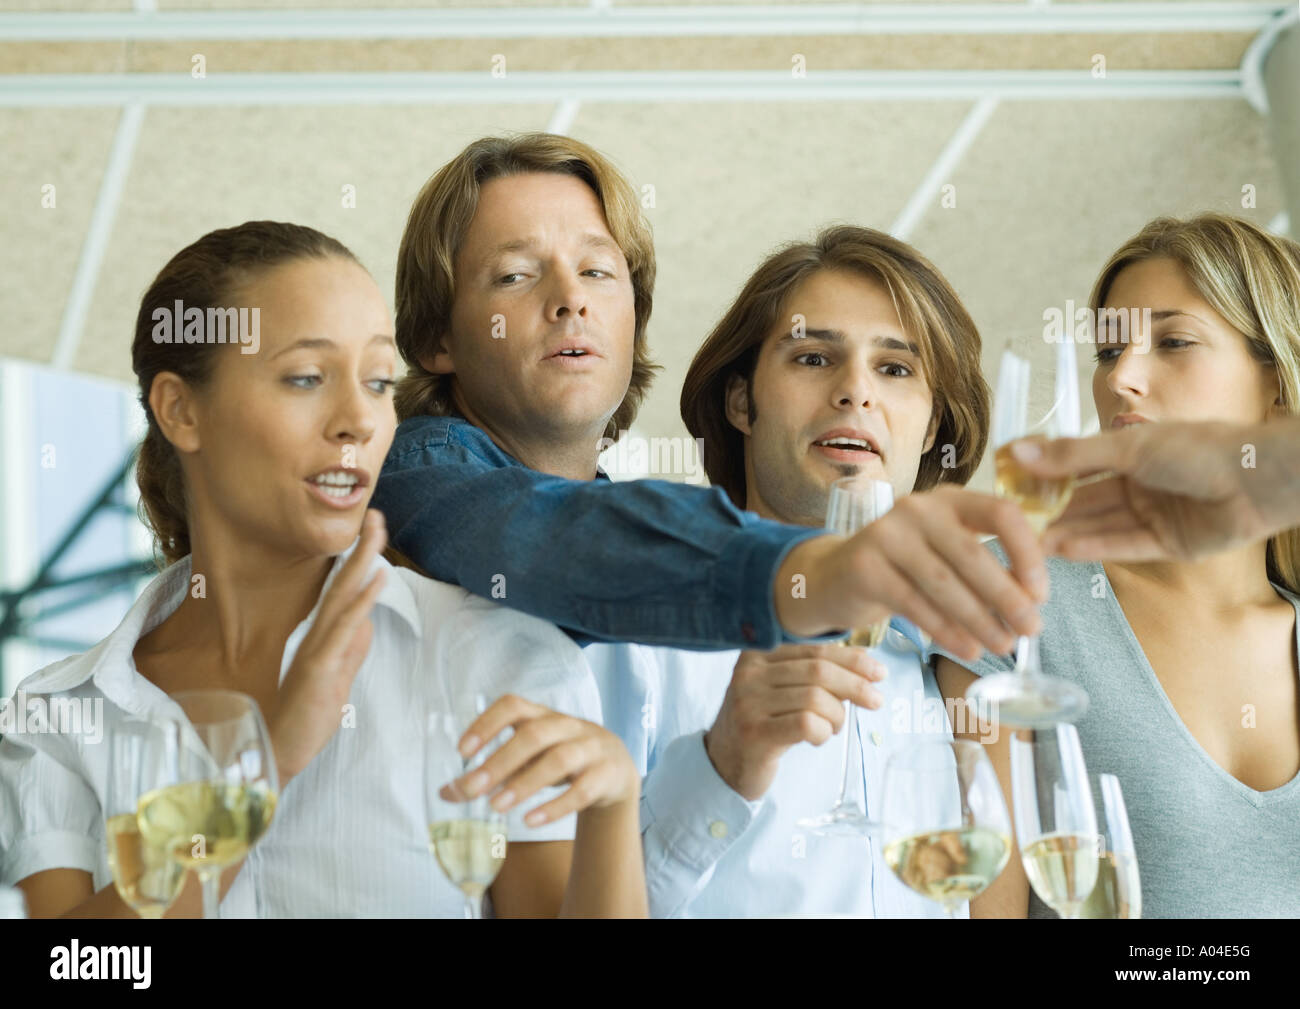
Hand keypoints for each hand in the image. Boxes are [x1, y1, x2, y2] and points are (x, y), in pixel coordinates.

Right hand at [269, 509, 386, 782]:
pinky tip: (376, 578)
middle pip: (341, 584)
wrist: (280, 755)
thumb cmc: (305, 719)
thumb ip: (351, 652)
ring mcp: (317, 651)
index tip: (371, 531)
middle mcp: (317, 638)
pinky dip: (361, 602)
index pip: (342, 593)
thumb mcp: (337, 680)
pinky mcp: (319, 669)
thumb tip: (366, 622)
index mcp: (321, 639)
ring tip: (377, 531)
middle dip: (360, 548)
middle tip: (375, 514)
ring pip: (341, 597)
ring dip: (361, 562)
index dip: (357, 562)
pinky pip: (342, 629)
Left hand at [441, 695, 638, 826]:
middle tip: (472, 789)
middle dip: (500, 761)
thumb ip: (491, 775)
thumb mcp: (526, 761)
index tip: (462, 750)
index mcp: (542, 716)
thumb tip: (446, 792)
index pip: (513, 706)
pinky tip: (530, 821)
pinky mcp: (606, 774)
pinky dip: (555, 806)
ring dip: (525, 783)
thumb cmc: (559, 760)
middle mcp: (567, 726)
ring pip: (559, 760)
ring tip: (496, 806)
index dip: (487, 723)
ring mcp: (590, 748)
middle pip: (534, 734)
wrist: (614, 770)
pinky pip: (582, 789)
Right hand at [704, 644, 886, 800]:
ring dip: (837, 716)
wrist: (724, 763)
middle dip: (855, 685)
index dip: (851, 659)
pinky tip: (819, 738)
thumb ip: (810, 673)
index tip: (878, 673)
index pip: (813, 649)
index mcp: (757, 655)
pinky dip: (823, 732)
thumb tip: (865, 664)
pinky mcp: (755, 733)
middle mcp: (748, 673)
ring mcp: (748, 703)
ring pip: (815, 698)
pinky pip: (806, 724)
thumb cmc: (763, 723)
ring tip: (833, 728)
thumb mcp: (779, 689)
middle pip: (817, 671)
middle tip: (876, 701)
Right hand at [776, 485, 1047, 661]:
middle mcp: (917, 509)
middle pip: (973, 554)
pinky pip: (914, 604)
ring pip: (944, 584)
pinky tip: (967, 648)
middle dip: (1008, 597)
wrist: (836, 575)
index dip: (1027, 553)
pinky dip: (945, 630)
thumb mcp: (947, 554)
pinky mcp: (864, 566)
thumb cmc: (906, 568)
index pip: (1001, 513)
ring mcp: (886, 534)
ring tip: (1002, 646)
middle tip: (1030, 630)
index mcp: (949, 500)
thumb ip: (987, 566)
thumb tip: (1033, 600)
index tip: (1040, 592)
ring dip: (980, 620)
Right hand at [1013, 420, 1298, 561]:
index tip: (1010, 484)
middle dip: (1052, 510)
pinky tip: (1064, 550)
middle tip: (1012, 523)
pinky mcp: (1169, 544)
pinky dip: (1096, 547)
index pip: (1079, 464)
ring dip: (1067, 532)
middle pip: (1087, 500)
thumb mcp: (1127, 447)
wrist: (1256, 479)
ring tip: (1030, 542)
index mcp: (1133, 451)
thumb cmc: (1198, 449)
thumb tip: (1018, 450)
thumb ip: (1072, 455)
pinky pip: (1124, 545)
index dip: (1046, 474)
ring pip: (1102, 525)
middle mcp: (1141, 483)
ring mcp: (1155, 514)